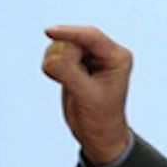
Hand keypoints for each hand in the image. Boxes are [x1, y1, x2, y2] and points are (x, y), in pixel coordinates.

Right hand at [42, 25, 132, 164]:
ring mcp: (92, 57)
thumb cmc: (100, 117)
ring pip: (64, 45)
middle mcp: (107, 53)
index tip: (49, 31)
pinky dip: (53, 66)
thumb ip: (68, 73)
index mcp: (118, 57)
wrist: (98, 134)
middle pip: (75, 39)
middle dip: (63, 54)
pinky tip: (61, 81)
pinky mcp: (78, 63)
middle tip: (62, 78)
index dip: (69, 33)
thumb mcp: (85, 95)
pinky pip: (57, 54)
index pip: (92, 37)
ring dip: (56, 60)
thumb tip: (51, 57)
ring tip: (66, 83)